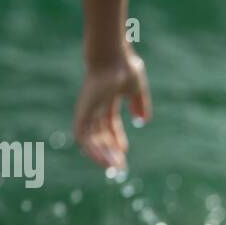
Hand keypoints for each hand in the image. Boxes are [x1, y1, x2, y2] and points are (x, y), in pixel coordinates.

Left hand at [73, 48, 151, 170]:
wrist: (112, 57)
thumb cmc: (125, 67)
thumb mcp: (137, 88)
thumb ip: (140, 104)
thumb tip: (143, 121)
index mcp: (107, 99)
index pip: (109, 124)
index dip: (116, 139)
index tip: (124, 152)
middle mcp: (95, 106)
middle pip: (100, 134)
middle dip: (109, 150)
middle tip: (119, 166)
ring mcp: (88, 109)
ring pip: (91, 138)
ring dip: (101, 154)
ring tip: (113, 167)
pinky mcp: (83, 112)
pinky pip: (82, 137)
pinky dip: (91, 150)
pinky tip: (103, 160)